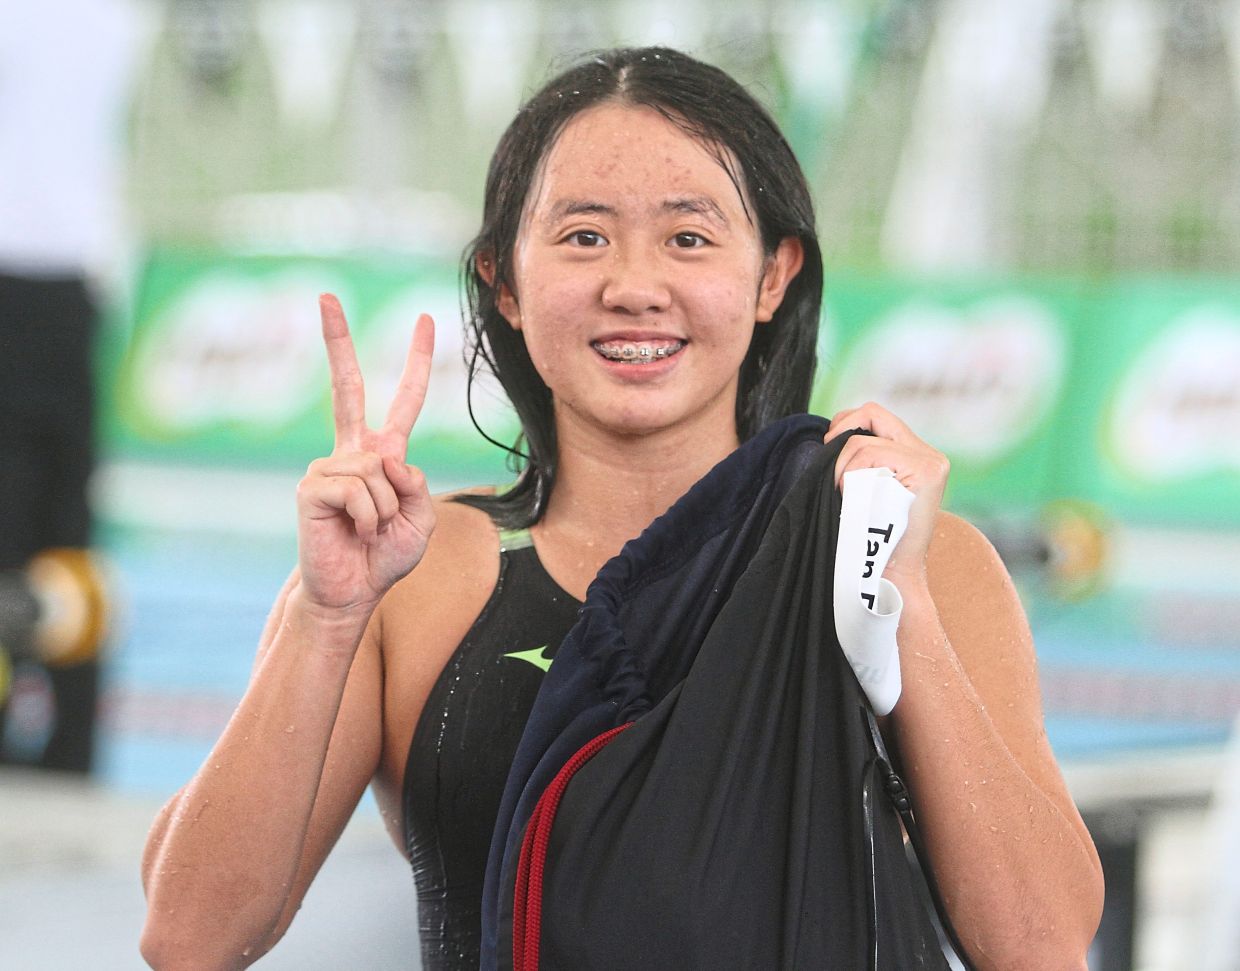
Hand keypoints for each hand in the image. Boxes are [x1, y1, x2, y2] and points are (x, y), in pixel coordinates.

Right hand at [294, 294, 435, 613]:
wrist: (351, 591)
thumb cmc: (383, 556)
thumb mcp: (420, 520)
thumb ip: (416, 485)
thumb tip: (388, 458)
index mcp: (381, 454)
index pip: (402, 400)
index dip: (416, 362)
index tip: (426, 320)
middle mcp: (352, 453)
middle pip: (346, 387)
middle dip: (337, 340)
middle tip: (325, 295)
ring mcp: (328, 466)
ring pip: (380, 472)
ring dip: (387, 511)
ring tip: (370, 530)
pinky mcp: (312, 487)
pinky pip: (361, 492)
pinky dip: (369, 518)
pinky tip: (353, 531)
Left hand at [824, 402, 948, 583]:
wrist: (890, 576)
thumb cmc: (873, 538)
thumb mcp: (867, 489)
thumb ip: (861, 460)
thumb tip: (828, 436)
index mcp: (916, 453)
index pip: (873, 414)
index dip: (843, 425)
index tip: (828, 452)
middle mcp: (928, 452)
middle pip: (870, 413)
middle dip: (838, 436)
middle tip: (830, 471)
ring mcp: (930, 461)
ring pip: (862, 441)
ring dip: (841, 468)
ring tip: (845, 495)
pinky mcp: (926, 471)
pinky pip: (869, 455)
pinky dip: (850, 475)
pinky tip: (854, 497)